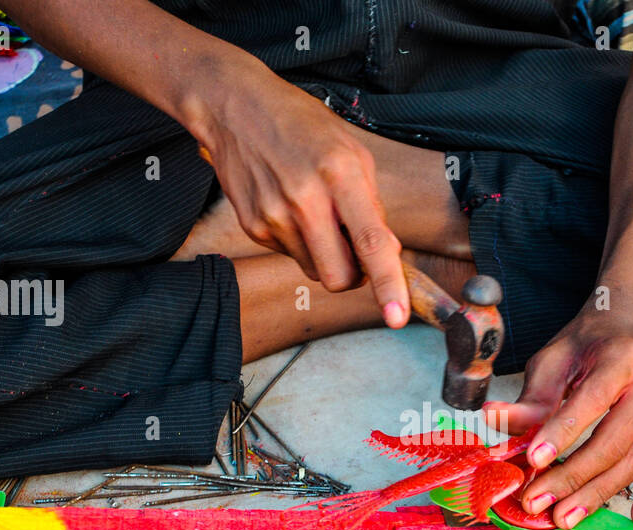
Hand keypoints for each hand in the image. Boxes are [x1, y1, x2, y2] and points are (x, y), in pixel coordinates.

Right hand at [193, 62, 408, 325]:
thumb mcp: (352, 152)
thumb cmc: (301, 126)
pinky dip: (299, 242)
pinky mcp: (253, 227)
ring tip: (315, 213)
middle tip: (353, 248)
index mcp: (341, 174)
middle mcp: (305, 199)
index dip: (388, 284)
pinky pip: (290, 256)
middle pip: (339, 278)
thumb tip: (387, 253)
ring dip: (325, 254)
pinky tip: (290, 207)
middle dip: (353, 275)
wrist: (235, 108)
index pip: (370, 242)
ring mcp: (275, 216)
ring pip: (315, 271)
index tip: (397, 318)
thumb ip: (372, 205)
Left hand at [484, 311, 632, 529]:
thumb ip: (530, 397)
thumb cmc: (588, 346)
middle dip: (573, 477)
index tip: (533, 461)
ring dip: (598, 494)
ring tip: (566, 516)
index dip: (561, 434)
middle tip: (539, 503)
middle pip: (613, 441)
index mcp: (623, 358)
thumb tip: (493, 420)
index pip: (591, 402)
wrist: (629, 330)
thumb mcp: (554, 360)